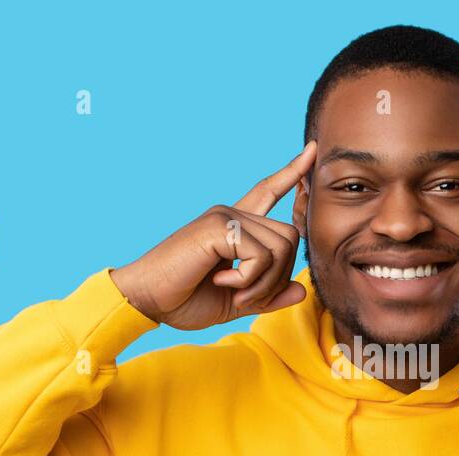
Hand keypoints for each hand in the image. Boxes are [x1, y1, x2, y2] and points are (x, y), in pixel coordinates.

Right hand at [110, 141, 316, 329]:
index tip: (312, 151)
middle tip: (248, 297)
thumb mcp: (237, 302)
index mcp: (234, 226)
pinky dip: (248, 279)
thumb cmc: (183, 300)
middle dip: (279, 277)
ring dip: (265, 282)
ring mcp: (225, 216)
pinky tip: (222, 283)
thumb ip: (269, 295)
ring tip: (235, 292)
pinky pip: (261, 255)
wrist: (146, 300)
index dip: (291, 173)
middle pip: (290, 236)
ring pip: (282, 246)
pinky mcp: (218, 226)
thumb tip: (301, 290)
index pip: (268, 191)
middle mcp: (231, 213)